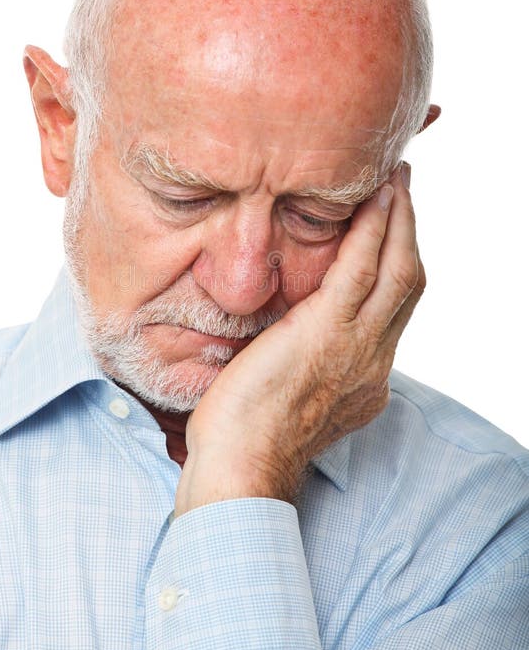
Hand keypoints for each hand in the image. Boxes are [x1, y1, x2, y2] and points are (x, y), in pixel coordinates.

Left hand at [174, 163, 424, 515]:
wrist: (240, 469)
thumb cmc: (246, 439)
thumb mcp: (292, 400)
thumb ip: (305, 367)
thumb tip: (288, 339)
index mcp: (364, 378)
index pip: (391, 310)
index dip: (396, 265)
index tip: (390, 232)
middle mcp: (372, 361)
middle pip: (408, 283)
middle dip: (409, 231)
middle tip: (402, 189)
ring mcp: (356, 347)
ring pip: (397, 270)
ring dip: (399, 219)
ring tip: (395, 180)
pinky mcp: (327, 332)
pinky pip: (362, 268)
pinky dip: (373, 229)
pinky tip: (373, 197)